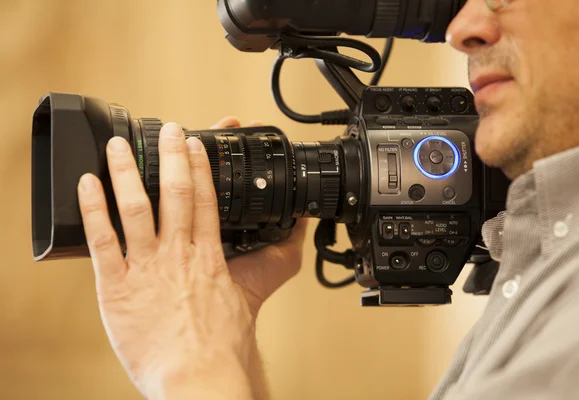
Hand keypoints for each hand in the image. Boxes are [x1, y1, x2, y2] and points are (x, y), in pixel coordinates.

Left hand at [77, 118, 306, 398]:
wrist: (200, 375)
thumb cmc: (224, 340)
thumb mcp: (260, 288)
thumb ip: (281, 253)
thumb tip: (297, 228)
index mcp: (209, 254)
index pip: (205, 198)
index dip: (200, 165)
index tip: (195, 142)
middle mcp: (179, 254)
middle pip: (175, 193)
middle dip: (170, 156)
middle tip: (166, 128)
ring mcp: (148, 268)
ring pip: (137, 208)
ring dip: (127, 172)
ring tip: (119, 145)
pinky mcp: (118, 287)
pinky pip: (103, 241)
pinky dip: (94, 209)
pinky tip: (88, 184)